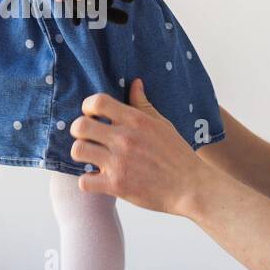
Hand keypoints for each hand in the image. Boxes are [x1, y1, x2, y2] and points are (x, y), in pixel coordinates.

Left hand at [70, 78, 205, 214]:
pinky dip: (88, 181)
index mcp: (136, 121)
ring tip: (91, 158)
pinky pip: (84, 181)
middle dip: (79, 131)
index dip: (88, 107)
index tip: (92, 115)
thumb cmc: (178, 155)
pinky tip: (98, 179)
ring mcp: (119, 163)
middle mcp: (124, 139)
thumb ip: (143, 104)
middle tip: (88, 138)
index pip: (97, 102)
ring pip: (78, 151)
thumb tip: (135, 82)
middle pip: (80, 126)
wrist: (191, 187)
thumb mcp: (162, 124)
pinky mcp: (116, 186)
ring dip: (81, 154)